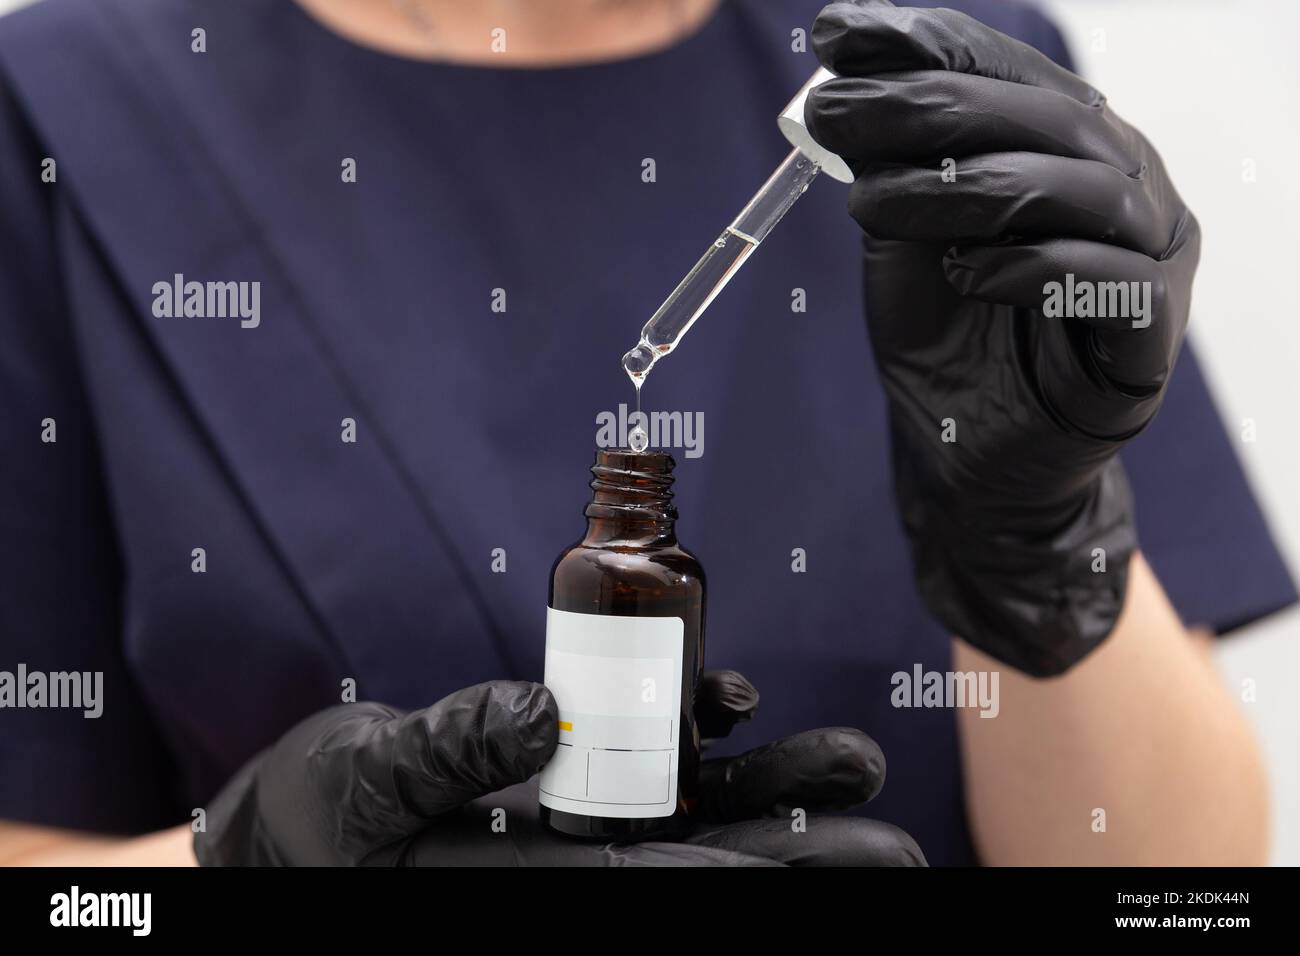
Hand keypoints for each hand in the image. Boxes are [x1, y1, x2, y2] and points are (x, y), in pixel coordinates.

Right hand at [195, 672, 923, 865]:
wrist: (296, 815)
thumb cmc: (313, 817)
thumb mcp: (363, 783)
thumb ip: (445, 749)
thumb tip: (538, 708)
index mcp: (518, 880)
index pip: (640, 882)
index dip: (729, 875)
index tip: (815, 865)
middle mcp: (565, 854)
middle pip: (699, 857)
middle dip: (796, 848)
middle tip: (896, 843)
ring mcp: (572, 816)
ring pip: (692, 807)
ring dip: (776, 786)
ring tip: (859, 763)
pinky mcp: (564, 772)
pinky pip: (646, 760)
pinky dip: (695, 731)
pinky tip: (736, 703)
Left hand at [805, 0, 1199, 675]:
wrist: (971, 459)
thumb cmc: (946, 341)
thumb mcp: (902, 240)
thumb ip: (892, 168)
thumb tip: (842, 79)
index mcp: (1069, 151)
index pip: (1007, 75)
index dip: (929, 45)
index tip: (840, 34)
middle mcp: (1125, 187)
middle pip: (1050, 118)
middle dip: (934, 106)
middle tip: (839, 114)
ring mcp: (1151, 259)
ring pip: (1085, 189)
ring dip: (969, 185)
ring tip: (874, 201)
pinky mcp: (1151, 338)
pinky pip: (1113, 284)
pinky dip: (1034, 266)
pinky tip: (965, 271)